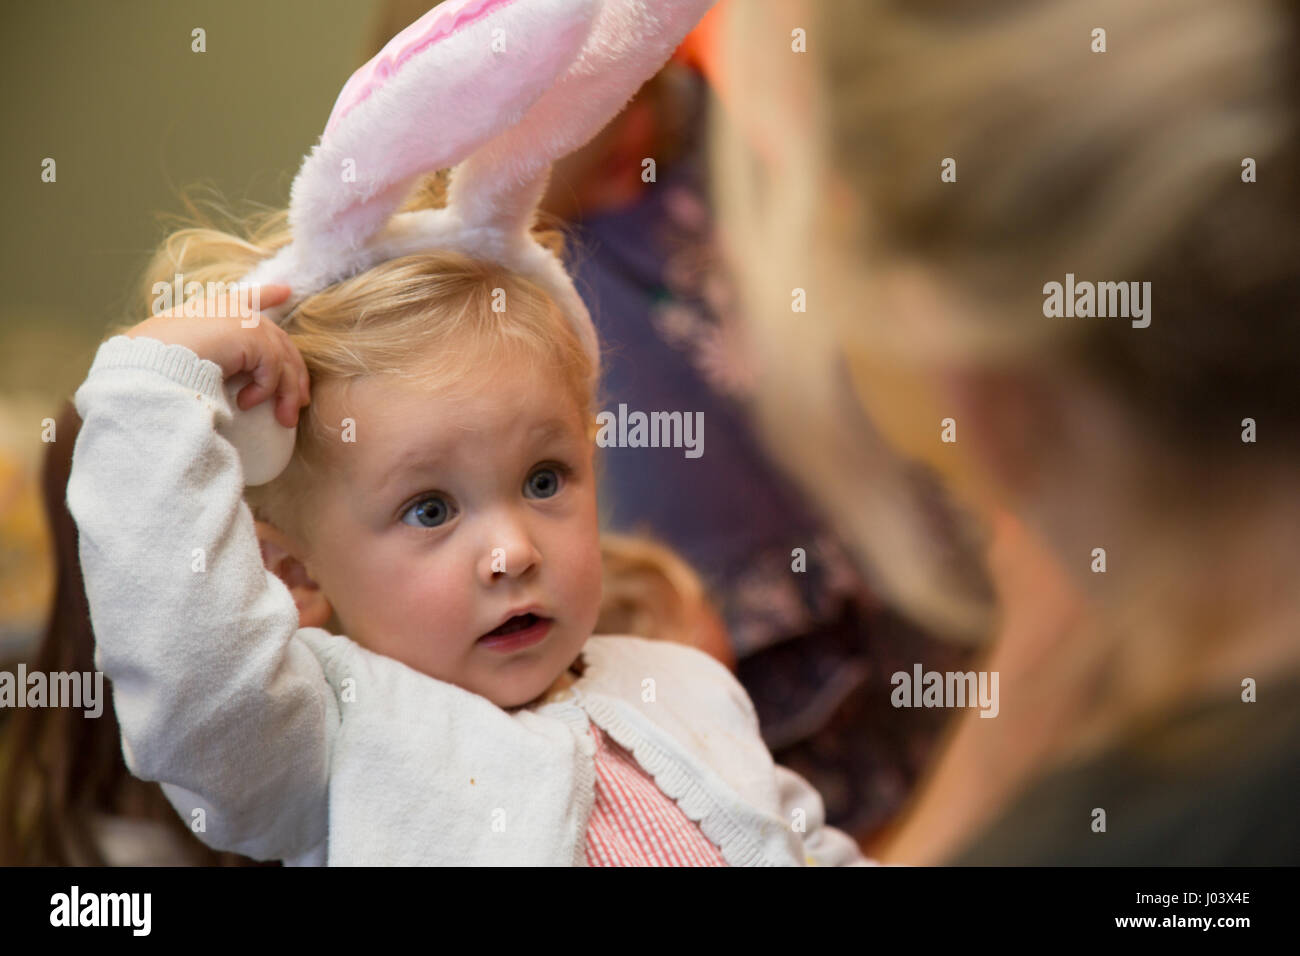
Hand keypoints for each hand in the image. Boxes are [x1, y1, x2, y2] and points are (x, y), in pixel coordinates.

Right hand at [125, 283, 309, 427]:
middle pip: (277, 339)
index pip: (247, 298)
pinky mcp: (251, 336)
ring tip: (285, 420)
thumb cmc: (153, 368)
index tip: (285, 290)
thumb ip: (207, 359)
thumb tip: (228, 388)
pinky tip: (246, 404)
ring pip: (281, 359)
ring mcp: (243, 320)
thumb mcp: (180, 358)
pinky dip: (265, 391)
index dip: (267, 294)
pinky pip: (273, 369)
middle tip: (298, 401)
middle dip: (293, 371)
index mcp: (210, 310)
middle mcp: (230, 310)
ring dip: (286, 394)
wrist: (147, 365)